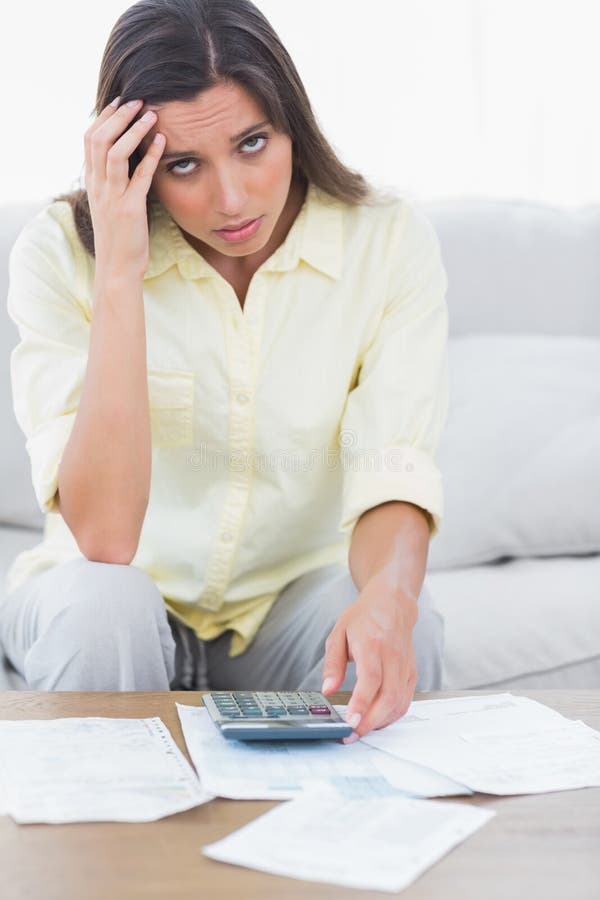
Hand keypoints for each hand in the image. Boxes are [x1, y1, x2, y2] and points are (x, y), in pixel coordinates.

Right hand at [84, 97, 165, 278]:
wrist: (118, 268)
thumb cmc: (121, 237)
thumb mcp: (111, 204)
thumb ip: (115, 181)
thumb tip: (129, 159)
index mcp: (93, 183)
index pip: (90, 139)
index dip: (103, 117)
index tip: (119, 102)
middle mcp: (99, 186)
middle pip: (99, 139)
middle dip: (118, 116)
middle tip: (137, 100)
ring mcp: (112, 197)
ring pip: (115, 153)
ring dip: (133, 130)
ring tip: (150, 113)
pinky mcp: (129, 209)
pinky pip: (139, 177)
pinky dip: (151, 156)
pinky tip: (162, 141)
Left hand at [321, 571, 418, 740]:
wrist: (392, 603)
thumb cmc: (365, 617)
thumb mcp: (339, 633)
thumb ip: (332, 663)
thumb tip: (328, 689)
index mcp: (373, 644)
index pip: (371, 679)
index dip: (362, 703)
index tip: (351, 721)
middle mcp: (392, 657)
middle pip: (388, 697)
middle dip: (370, 721)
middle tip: (352, 734)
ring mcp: (405, 666)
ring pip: (399, 703)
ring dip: (381, 722)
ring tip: (361, 730)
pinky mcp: (411, 673)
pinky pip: (405, 700)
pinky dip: (392, 715)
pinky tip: (377, 720)